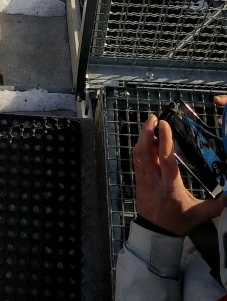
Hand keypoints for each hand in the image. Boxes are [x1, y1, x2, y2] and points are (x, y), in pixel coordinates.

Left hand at [133, 114, 226, 233]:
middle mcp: (154, 180)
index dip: (164, 141)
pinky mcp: (138, 179)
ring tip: (150, 124)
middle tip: (153, 118)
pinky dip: (141, 146)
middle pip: (145, 153)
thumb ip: (217, 204)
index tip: (164, 123)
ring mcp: (143, 179)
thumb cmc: (179, 221)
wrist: (156, 234)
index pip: (166, 160)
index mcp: (170, 187)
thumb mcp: (200, 214)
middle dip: (146, 133)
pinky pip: (137, 159)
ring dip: (143, 137)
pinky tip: (148, 140)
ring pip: (138, 154)